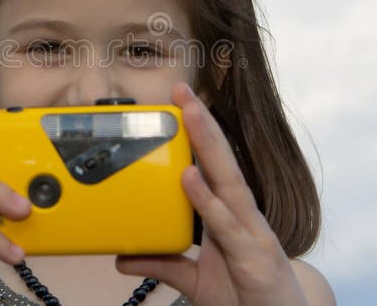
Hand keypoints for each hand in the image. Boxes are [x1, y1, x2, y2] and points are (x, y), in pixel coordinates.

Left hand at [115, 82, 307, 305]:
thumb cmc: (245, 298)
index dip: (199, 137)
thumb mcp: (196, 279)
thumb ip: (164, 263)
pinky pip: (226, 225)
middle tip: (182, 91)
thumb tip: (123, 258)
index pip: (214, 167)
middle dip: (203, 125)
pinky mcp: (253, 258)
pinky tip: (190, 177)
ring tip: (189, 114)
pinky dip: (207, 200)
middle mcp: (243, 217)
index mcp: (231, 216)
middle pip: (222, 162)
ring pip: (228, 182)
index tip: (179, 106)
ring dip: (209, 145)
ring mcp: (251, 235)